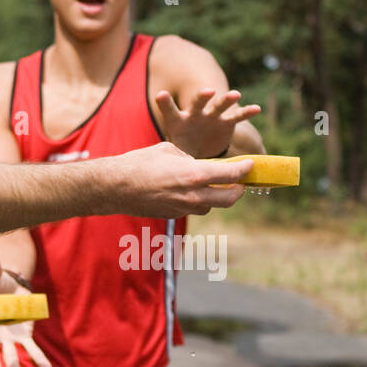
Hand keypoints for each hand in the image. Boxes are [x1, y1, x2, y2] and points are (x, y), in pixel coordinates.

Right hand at [110, 141, 253, 216]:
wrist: (116, 186)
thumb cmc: (140, 162)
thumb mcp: (169, 150)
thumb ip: (189, 158)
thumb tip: (196, 164)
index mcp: (195, 174)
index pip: (230, 175)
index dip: (244, 169)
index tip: (250, 165)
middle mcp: (193, 195)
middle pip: (229, 199)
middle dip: (238, 191)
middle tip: (239, 183)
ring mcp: (183, 208)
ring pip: (211, 207)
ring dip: (216, 197)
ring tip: (213, 186)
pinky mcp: (173, 215)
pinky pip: (193, 209)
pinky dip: (196, 201)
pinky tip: (188, 191)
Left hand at [154, 87, 260, 158]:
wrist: (199, 150)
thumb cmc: (184, 152)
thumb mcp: (175, 156)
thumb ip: (173, 159)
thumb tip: (170, 177)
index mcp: (179, 121)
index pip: (170, 111)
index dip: (166, 103)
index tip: (161, 95)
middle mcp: (195, 115)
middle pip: (198, 103)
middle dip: (203, 97)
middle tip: (208, 92)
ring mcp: (212, 117)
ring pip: (219, 105)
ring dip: (227, 100)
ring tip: (236, 95)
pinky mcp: (226, 122)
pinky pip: (236, 117)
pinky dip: (246, 112)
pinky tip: (257, 109)